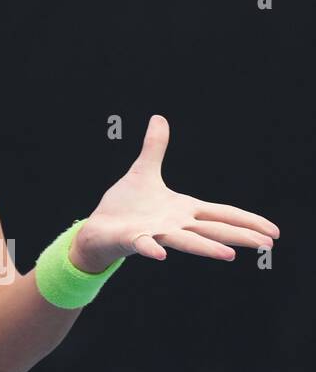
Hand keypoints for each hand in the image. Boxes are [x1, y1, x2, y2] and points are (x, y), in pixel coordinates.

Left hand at [71, 115, 279, 271]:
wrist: (98, 227)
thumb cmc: (125, 205)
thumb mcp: (143, 171)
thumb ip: (154, 147)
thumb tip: (158, 118)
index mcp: (183, 209)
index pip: (221, 214)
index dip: (247, 221)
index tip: (273, 231)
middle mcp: (175, 224)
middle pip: (213, 229)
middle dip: (240, 236)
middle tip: (267, 244)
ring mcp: (156, 233)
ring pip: (185, 241)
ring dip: (206, 248)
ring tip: (229, 254)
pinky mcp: (134, 239)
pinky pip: (144, 245)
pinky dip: (151, 248)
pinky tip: (159, 253)